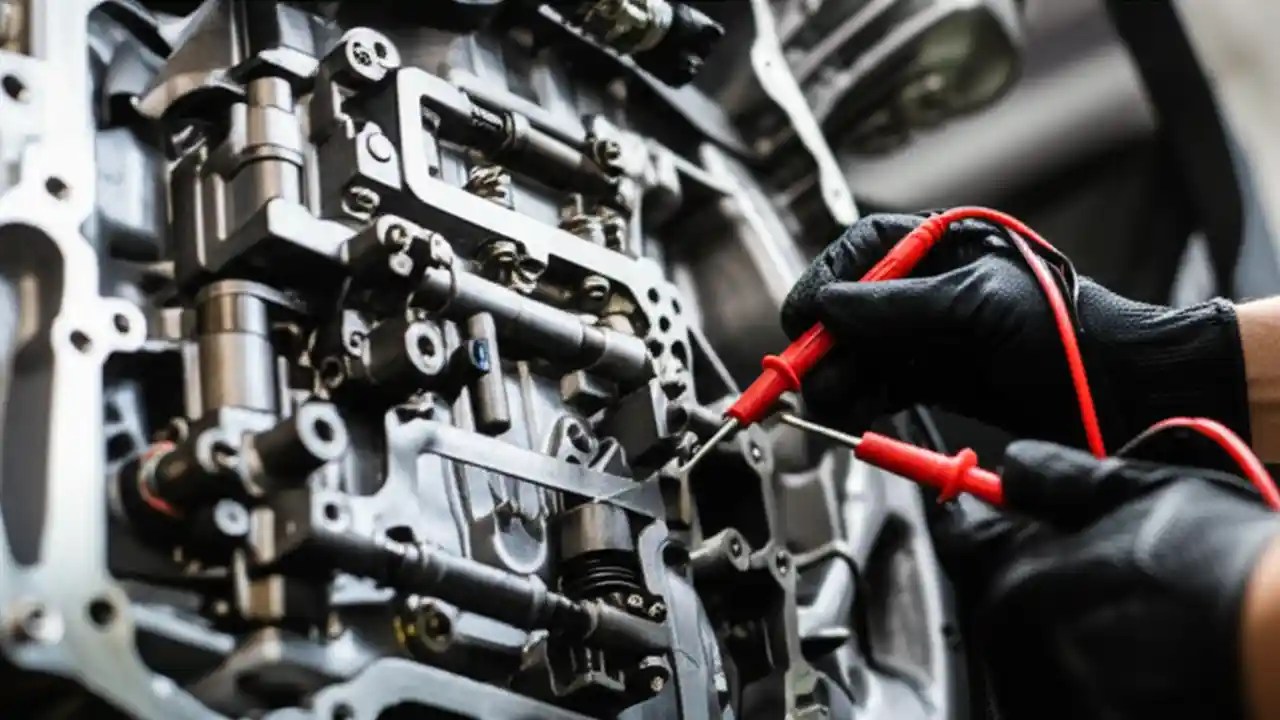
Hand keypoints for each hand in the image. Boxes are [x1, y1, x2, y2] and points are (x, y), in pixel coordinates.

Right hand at [781, 213, 1249, 448]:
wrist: (1116, 387)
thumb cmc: (1065, 327)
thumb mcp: (977, 305)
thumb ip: (898, 306)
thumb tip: (829, 306)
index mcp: (939, 247)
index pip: (861, 253)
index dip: (823, 285)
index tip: (799, 321)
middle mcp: (927, 287)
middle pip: (850, 310)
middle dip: (823, 346)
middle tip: (800, 380)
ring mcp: (929, 334)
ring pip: (860, 353)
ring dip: (836, 379)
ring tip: (825, 405)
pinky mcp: (934, 376)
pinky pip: (880, 386)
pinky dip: (860, 401)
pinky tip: (850, 413)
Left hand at [934, 441, 1278, 718]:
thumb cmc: (1224, 568)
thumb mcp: (1137, 491)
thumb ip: (1058, 477)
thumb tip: (1015, 464)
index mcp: (1017, 576)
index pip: (960, 539)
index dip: (974, 519)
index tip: (986, 513)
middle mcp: (1018, 645)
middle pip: (993, 602)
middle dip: (1026, 582)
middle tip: (1093, 576)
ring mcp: (1047, 697)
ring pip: (1025, 657)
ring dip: (1055, 639)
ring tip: (1131, 629)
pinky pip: (1057, 698)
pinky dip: (1082, 683)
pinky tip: (1136, 671)